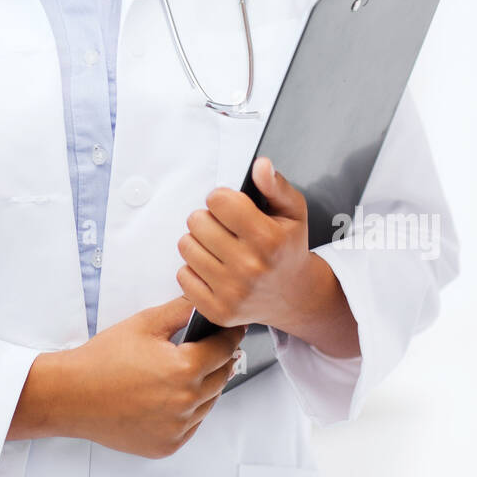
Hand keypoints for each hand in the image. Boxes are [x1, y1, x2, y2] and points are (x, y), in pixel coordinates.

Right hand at [38, 296, 244, 458]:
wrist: (72, 395)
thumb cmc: (102, 360)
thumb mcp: (145, 324)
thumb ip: (181, 311)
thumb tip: (204, 303)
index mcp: (184, 369)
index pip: (224, 349)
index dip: (230, 335)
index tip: (234, 330)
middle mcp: (185, 402)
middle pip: (221, 376)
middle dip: (219, 359)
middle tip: (209, 347)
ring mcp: (177, 428)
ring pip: (209, 402)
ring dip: (205, 386)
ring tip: (183, 371)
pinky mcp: (167, 445)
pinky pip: (192, 425)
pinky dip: (188, 410)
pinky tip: (170, 396)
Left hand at [176, 156, 314, 332]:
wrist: (294, 296)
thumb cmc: (288, 248)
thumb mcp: (293, 212)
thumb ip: (276, 185)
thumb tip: (260, 165)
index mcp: (269, 239)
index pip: (218, 201)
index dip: (221, 198)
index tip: (230, 206)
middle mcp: (250, 267)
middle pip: (197, 221)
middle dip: (208, 219)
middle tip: (224, 228)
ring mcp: (232, 292)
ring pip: (186, 246)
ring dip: (198, 242)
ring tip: (218, 246)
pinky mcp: (217, 310)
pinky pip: (183, 275)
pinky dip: (194, 269)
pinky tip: (214, 268)